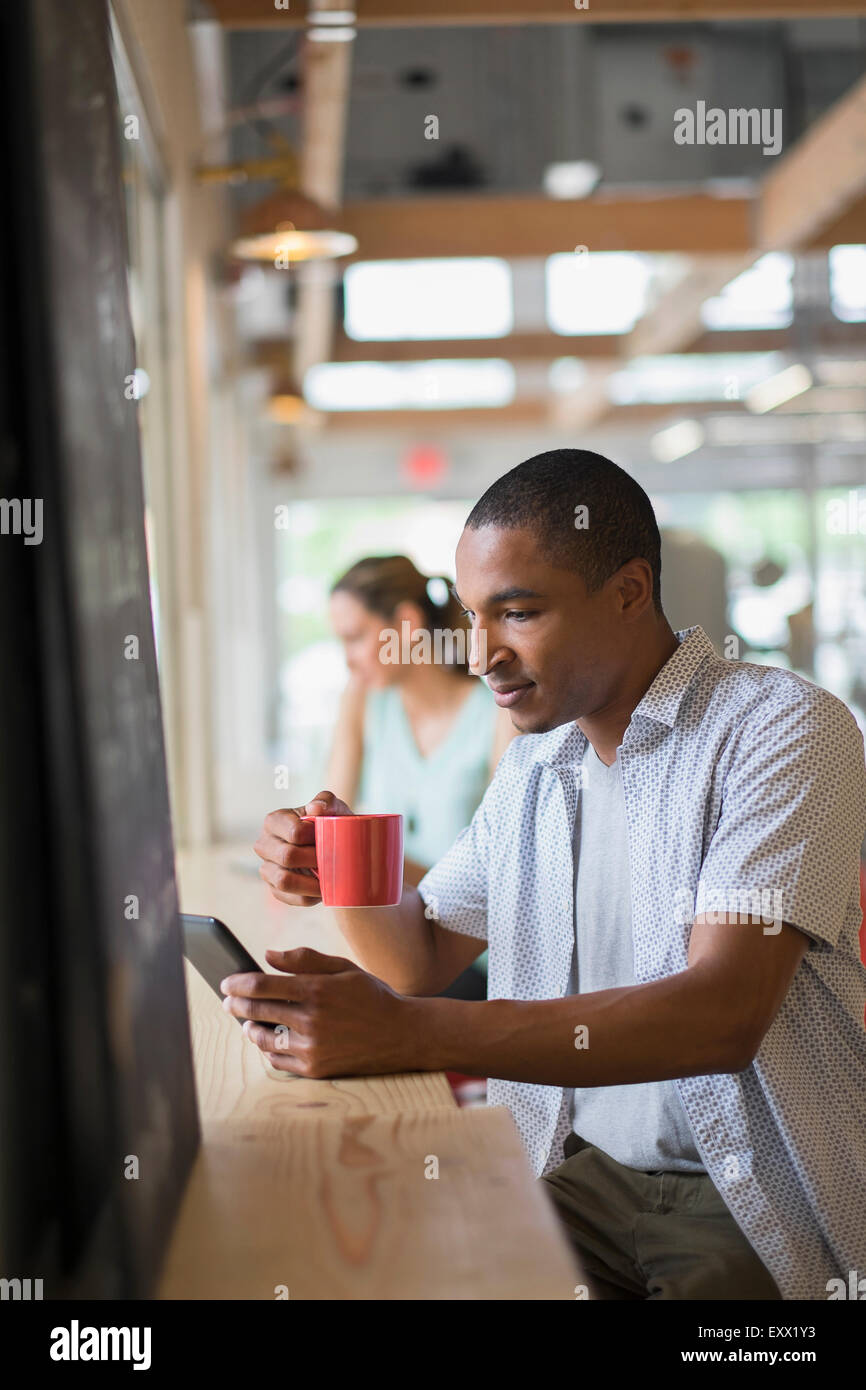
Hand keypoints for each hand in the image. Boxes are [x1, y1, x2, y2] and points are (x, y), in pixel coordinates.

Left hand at [220, 945, 419, 1077]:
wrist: (401, 1034)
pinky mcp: (316, 1069)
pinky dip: (269, 1050)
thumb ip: (305, 959)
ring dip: (249, 1029)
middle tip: (227, 1002)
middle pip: (258, 1011)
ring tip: (246, 1023)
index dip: (238, 983)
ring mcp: (313, 1047)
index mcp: (317, 989)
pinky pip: (279, 1061)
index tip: (226, 983)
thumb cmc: (371, 996)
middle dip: (236, 1005)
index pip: (262, 985)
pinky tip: (268, 1042)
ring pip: (264, 1039)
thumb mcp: (343, 968)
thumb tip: (268, 955)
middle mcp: (312, 1019)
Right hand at [253, 790, 352, 906]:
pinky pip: (292, 899)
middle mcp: (264, 844)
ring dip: (312, 881)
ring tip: (329, 876)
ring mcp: (267, 869)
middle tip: (332, 858)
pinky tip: (323, 887)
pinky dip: (311, 896)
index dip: (315, 837)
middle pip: (287, 857)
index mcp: (274, 821)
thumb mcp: (332, 808)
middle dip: (314, 859)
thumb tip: (315, 808)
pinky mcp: (276, 890)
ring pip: (284, 881)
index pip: (293, 833)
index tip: (328, 836)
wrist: (334, 846)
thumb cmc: (329, 823)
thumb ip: (326, 801)